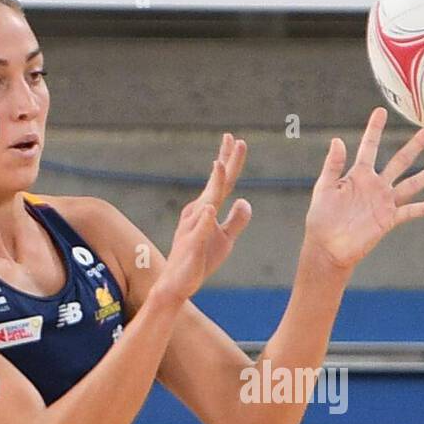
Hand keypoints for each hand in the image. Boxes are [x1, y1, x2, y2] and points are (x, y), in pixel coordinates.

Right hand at [155, 135, 252, 304]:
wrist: (178, 283)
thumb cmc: (200, 259)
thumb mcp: (226, 239)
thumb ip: (236, 220)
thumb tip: (246, 200)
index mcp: (206, 209)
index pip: (222, 182)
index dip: (228, 161)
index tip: (236, 140)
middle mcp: (198, 212)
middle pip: (217, 185)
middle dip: (226, 162)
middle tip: (235, 140)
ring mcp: (193, 228)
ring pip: (207, 202)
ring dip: (214, 184)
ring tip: (221, 165)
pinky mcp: (192, 246)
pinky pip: (200, 231)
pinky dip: (205, 220)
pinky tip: (211, 208)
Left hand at [304, 107, 423, 270]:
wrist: (327, 248)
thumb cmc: (321, 219)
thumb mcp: (324, 188)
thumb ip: (333, 165)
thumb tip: (337, 140)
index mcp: (358, 175)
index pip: (369, 147)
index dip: (375, 129)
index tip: (381, 111)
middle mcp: (375, 185)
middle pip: (400, 161)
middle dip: (415, 146)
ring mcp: (384, 202)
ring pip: (412, 184)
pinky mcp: (388, 220)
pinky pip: (410, 212)